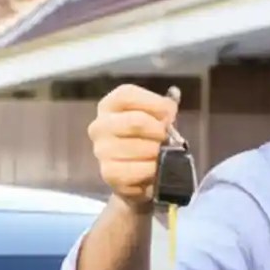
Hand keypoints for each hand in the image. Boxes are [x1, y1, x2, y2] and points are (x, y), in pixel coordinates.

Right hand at [87, 84, 177, 206]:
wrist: (141, 174)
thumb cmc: (148, 138)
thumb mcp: (156, 116)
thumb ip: (163, 107)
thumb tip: (170, 105)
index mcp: (109, 105)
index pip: (127, 95)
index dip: (154, 103)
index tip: (169, 114)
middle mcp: (99, 126)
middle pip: (136, 122)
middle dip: (159, 131)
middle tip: (166, 139)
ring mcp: (101, 150)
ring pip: (139, 147)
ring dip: (158, 152)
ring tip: (161, 155)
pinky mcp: (108, 173)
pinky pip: (137, 170)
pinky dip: (152, 169)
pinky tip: (154, 168)